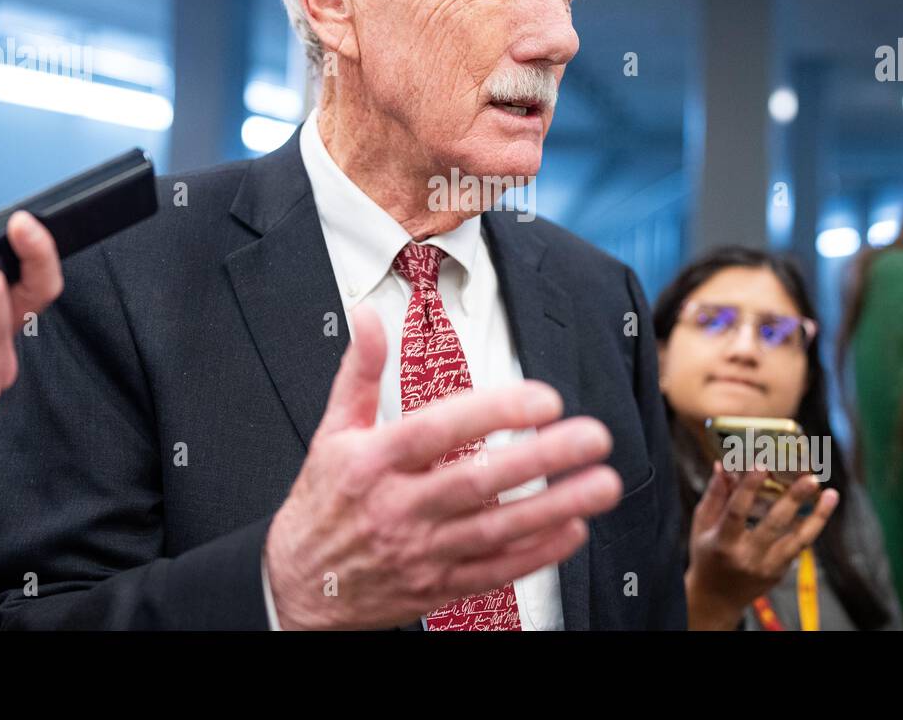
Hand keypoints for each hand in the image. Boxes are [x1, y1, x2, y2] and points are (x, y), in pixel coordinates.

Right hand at [263, 305, 622, 629]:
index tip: (543, 397)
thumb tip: (367, 316)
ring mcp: (420, 552)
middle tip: (593, 436)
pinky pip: (495, 571)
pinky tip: (574, 530)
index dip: (493, 412)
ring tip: (603, 483)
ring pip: (496, 530)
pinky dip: (537, 554)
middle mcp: (398, 507)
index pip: (438, 430)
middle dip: (541, 458)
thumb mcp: (331, 431)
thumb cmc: (323, 501)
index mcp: (372, 461)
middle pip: (477, 481)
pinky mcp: (436, 586)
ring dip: (554, 507)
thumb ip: (359, 372)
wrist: (299, 586)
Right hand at [683, 462, 838, 629]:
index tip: (762, 464)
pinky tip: (822, 508)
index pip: (736, 512)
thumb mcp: (702, 526)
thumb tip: (724, 465)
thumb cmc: (707, 555)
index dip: (749, 487)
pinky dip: (811, 527)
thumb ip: (714, 495)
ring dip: (816, 517)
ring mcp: (767, 567)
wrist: (717, 598)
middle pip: (773, 525)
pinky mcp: (780, 572)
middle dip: (793, 499)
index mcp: (722, 543)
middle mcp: (747, 557)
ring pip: (797, 541)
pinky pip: (798, 547)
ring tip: (831, 495)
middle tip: (810, 477)